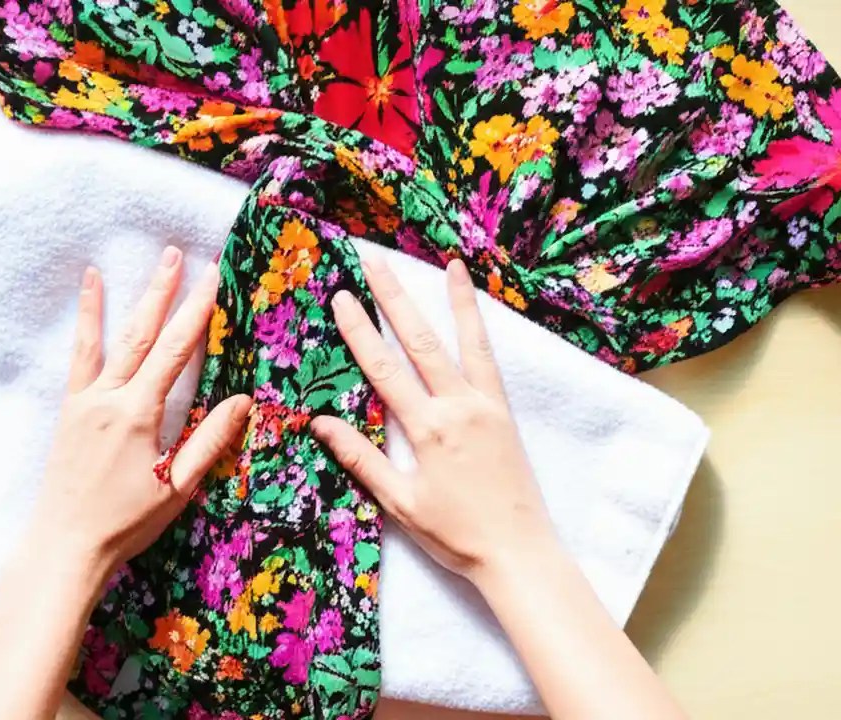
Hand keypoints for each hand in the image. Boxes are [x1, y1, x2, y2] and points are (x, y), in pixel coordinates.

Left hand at [29, 247, 251, 580]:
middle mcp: (108, 397)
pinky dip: (88, 320)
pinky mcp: (69, 408)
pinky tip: (91, 290)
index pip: (173, 352)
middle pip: (143, 334)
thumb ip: (209, 441)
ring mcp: (84, 400)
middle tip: (178, 254)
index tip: (213, 279)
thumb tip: (244, 400)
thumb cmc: (125, 523)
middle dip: (164, 292)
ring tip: (149, 263)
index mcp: (138, 414)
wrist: (64, 545)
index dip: (196, 313)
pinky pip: (80, 355)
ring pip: (114, 337)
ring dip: (133, 297)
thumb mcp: (177, 488)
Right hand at [310, 256, 554, 582]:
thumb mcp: (400, 502)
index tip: (342, 298)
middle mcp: (458, 407)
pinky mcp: (504, 412)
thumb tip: (321, 423)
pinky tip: (477, 307)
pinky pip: (490, 360)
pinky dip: (482, 329)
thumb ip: (362, 459)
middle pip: (420, 342)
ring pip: (462, 342)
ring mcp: (485, 405)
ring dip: (449, 301)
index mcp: (428, 429)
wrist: (519, 552)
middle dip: (395, 300)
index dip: (361, 333)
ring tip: (445, 264)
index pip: (385, 370)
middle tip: (374, 262)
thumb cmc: (456, 534)